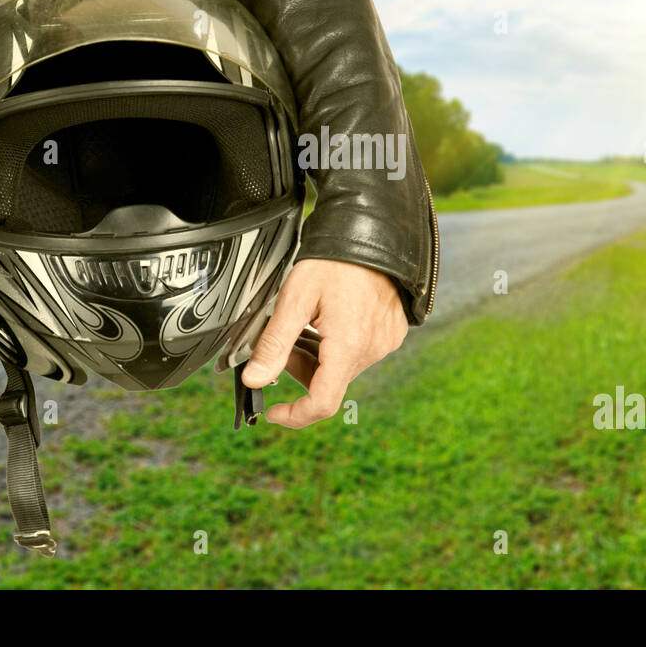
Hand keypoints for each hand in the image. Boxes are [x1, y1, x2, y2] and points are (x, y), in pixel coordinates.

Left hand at [242, 258, 408, 427]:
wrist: (373, 232)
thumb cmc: (335, 259)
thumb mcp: (295, 298)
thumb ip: (274, 343)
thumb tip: (254, 379)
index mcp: (348, 346)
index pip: (321, 403)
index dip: (294, 415)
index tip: (274, 412)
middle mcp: (372, 350)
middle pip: (327, 381)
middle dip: (300, 366)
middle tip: (287, 335)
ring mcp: (384, 342)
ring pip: (342, 366)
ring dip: (320, 354)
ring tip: (310, 319)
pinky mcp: (391, 333)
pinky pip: (360, 351)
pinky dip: (339, 343)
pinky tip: (332, 315)